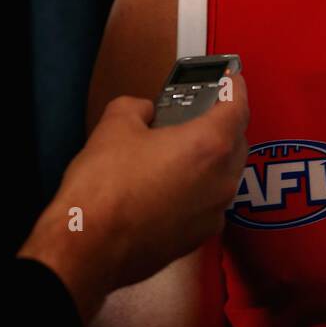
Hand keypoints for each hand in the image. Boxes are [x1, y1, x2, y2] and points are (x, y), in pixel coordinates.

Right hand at [17, 70, 249, 322]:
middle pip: (237, 141)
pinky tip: (172, 183)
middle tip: (202, 110)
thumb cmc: (105, 185)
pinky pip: (209, 203)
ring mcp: (213, 214)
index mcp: (210, 145)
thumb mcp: (116, 124)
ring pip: (225, 175)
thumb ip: (139, 107)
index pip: (238, 106)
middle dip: (224, 123)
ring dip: (213, 157)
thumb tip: (145, 112)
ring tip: (182, 146)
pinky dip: (200, 187)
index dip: (236, 87)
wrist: (86, 248)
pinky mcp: (197, 239)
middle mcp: (222, 181)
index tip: (232, 78)